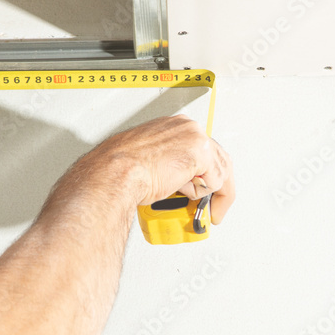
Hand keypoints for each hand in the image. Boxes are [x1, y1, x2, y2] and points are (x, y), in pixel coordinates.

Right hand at [86, 115, 235, 223]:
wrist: (115, 173)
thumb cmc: (122, 170)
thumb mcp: (150, 162)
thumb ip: (170, 165)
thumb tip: (178, 180)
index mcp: (174, 126)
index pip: (204, 149)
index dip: (206, 174)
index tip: (204, 188)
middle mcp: (187, 127)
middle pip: (218, 158)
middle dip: (217, 186)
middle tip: (211, 207)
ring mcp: (195, 137)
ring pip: (220, 171)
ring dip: (208, 193)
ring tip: (193, 204)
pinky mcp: (201, 152)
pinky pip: (216, 180)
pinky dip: (203, 194)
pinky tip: (186, 193)